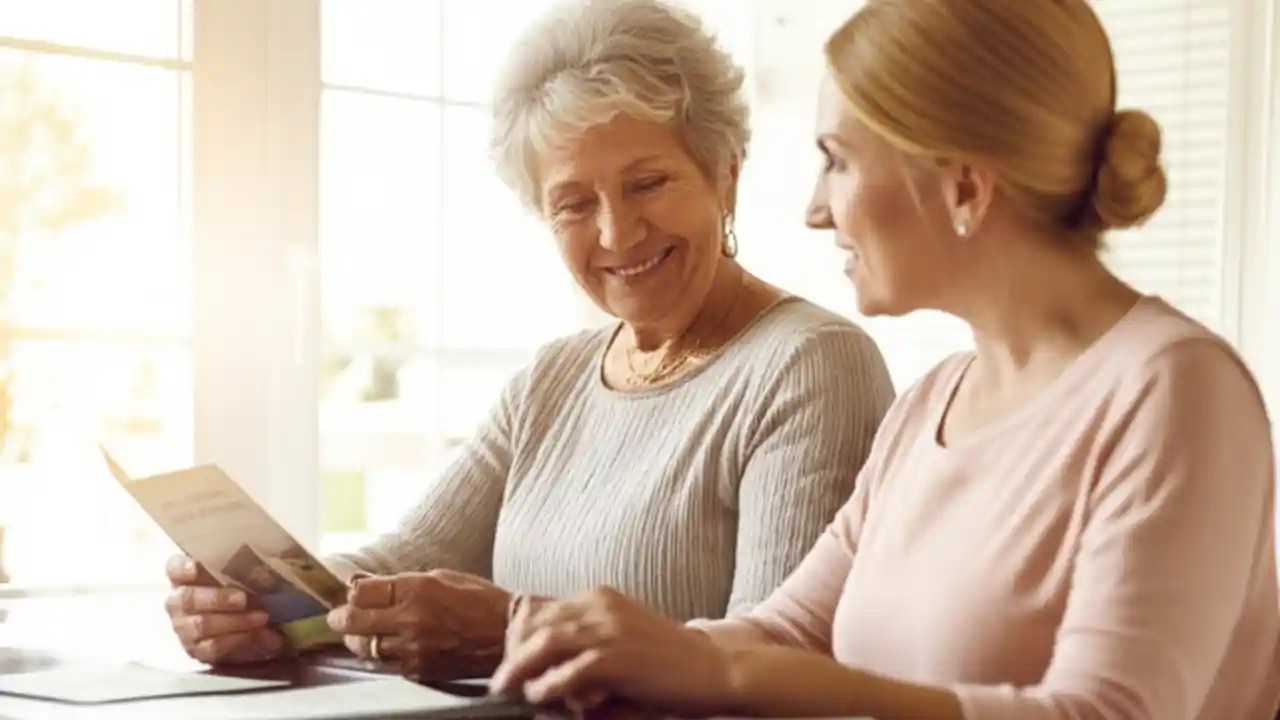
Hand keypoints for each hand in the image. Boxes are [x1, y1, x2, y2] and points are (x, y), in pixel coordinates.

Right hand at [164, 554, 285, 664]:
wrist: (251, 625)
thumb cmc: (244, 589)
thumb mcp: (246, 578)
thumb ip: (250, 573)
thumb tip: (264, 574)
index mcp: (185, 576)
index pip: (174, 569)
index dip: (182, 568)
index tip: (194, 568)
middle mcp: (179, 602)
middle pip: (188, 599)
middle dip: (217, 599)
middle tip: (243, 599)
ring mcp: (184, 628)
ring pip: (201, 625)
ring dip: (234, 621)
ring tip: (261, 618)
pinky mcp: (197, 650)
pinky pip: (213, 647)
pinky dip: (239, 641)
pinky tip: (260, 635)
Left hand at [326, 569, 509, 679]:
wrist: (507, 634)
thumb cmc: (478, 599)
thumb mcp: (439, 576)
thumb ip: (399, 582)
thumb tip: (362, 583)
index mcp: (416, 591)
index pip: (360, 594)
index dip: (350, 593)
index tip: (351, 594)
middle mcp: (410, 621)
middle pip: (353, 623)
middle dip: (342, 619)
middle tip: (340, 617)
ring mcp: (413, 650)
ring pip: (364, 649)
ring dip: (358, 640)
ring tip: (362, 633)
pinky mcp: (419, 670)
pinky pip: (385, 665)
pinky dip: (379, 656)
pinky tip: (386, 647)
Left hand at [490, 587, 733, 715]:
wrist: (713, 670)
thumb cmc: (668, 662)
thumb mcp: (624, 638)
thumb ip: (586, 645)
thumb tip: (545, 671)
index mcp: (601, 597)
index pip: (542, 608)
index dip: (519, 635)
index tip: (508, 658)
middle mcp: (601, 606)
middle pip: (537, 623)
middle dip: (513, 652)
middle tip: (500, 680)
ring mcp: (609, 629)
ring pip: (546, 643)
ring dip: (520, 668)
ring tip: (506, 689)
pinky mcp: (617, 657)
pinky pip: (568, 671)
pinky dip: (547, 686)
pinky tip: (538, 697)